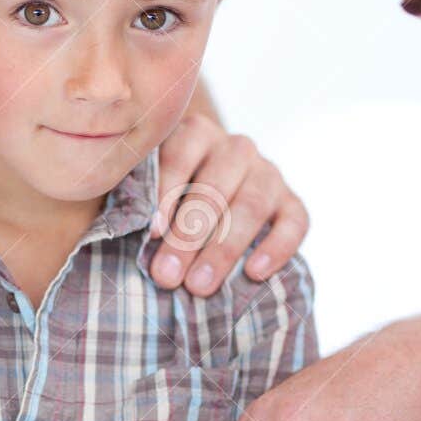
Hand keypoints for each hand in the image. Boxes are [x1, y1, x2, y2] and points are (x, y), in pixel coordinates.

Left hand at [150, 120, 308, 295]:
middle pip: (215, 185)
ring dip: (225, 248)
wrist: (212, 207)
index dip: (166, 192)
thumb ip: (136, 203)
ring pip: (253, 204)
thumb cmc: (167, 204)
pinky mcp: (292, 202)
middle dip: (189, 234)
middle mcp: (235, 148)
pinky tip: (254, 274)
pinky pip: (295, 221)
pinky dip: (277, 248)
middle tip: (167, 276)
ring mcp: (268, 173)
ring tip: (199, 286)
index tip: (152, 233)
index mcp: (195, 134)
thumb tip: (125, 234)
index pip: (181, 153)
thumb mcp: (146, 195)